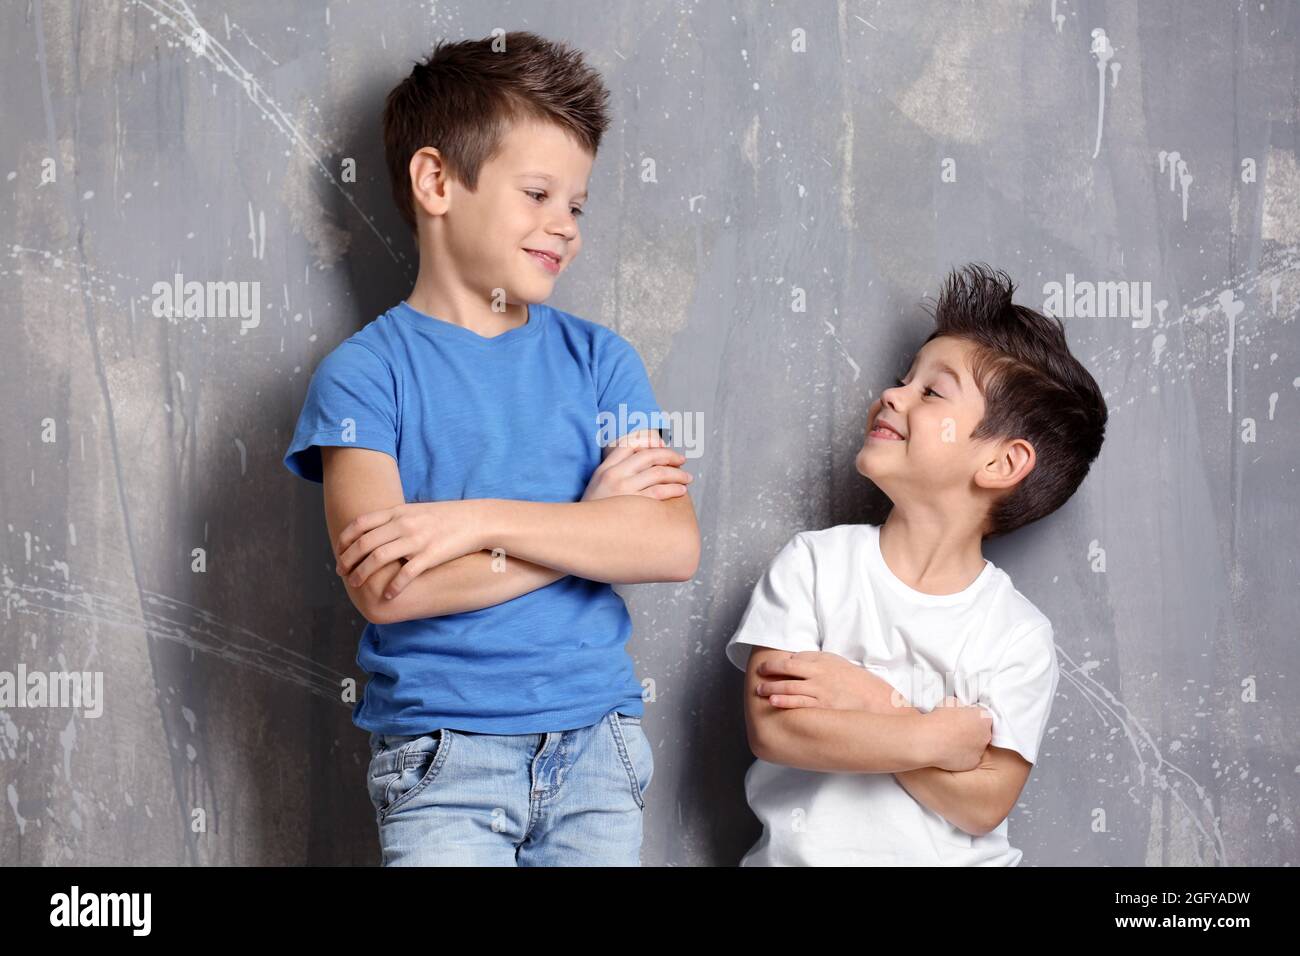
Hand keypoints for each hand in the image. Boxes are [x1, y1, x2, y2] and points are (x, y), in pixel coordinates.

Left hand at [334, 500, 485, 598]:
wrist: (477, 520)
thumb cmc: (446, 518)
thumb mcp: (416, 511)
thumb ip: (395, 519)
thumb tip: (373, 531)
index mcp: (398, 512)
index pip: (360, 524)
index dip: (344, 540)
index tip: (339, 553)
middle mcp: (403, 524)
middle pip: (364, 544)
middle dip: (348, 560)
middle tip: (341, 573)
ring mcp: (416, 540)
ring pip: (378, 558)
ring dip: (363, 574)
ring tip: (356, 586)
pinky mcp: (430, 555)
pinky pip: (405, 573)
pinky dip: (393, 586)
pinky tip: (388, 595)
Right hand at [581, 431, 692, 501]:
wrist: (579, 533)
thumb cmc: (594, 511)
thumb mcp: (598, 485)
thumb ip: (615, 471)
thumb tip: (643, 462)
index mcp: (605, 467)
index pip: (630, 443)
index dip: (651, 442)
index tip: (663, 447)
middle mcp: (614, 474)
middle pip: (649, 456)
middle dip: (670, 456)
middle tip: (682, 461)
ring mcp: (623, 489)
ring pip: (658, 473)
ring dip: (677, 474)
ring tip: (687, 479)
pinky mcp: (632, 505)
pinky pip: (659, 492)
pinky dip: (674, 489)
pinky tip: (680, 491)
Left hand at [756, 651, 911, 712]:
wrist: (884, 706)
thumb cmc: (865, 688)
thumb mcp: (844, 668)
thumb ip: (824, 665)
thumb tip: (803, 663)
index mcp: (827, 661)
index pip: (796, 656)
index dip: (780, 660)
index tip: (769, 664)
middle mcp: (822, 673)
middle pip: (788, 667)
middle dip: (770, 668)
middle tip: (758, 672)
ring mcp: (822, 690)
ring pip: (789, 685)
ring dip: (771, 686)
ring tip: (759, 689)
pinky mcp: (824, 706)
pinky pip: (799, 702)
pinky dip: (783, 701)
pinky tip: (772, 701)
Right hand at [923, 696, 993, 771]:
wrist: (929, 740)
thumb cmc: (939, 719)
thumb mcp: (951, 702)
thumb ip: (960, 706)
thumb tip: (959, 709)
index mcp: (983, 718)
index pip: (983, 716)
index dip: (972, 717)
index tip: (963, 718)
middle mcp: (986, 735)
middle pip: (982, 732)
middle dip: (972, 731)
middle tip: (956, 729)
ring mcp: (980, 751)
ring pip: (975, 747)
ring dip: (967, 744)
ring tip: (950, 741)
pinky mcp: (972, 763)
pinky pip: (968, 758)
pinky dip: (961, 756)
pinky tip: (949, 751)